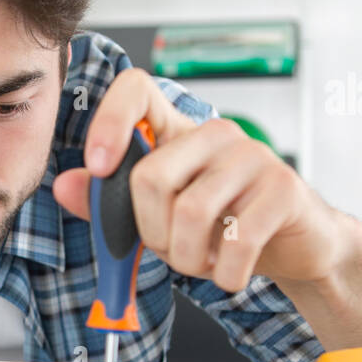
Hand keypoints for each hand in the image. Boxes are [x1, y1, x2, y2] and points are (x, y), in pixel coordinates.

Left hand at [52, 68, 353, 293]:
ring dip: (188, 259)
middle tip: (171, 250)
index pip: (137, 89)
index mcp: (179, 133)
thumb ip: (110, 202)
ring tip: (202, 264)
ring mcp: (253, 156)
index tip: (99, 165)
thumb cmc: (223, 226)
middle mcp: (215, 134)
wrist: (297, 245)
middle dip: (150, 233)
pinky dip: (224, 273)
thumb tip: (63, 184)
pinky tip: (228, 273)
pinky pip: (236, 239)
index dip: (110, 121)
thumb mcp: (160, 217)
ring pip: (191, 213)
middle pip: (150, 177)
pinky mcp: (284, 188)